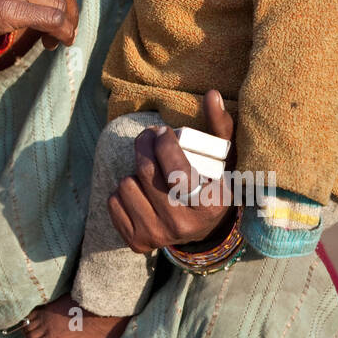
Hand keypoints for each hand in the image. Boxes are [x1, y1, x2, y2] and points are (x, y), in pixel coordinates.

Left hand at [106, 90, 235, 252]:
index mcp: (209, 206)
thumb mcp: (224, 157)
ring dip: (134, 171)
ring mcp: (158, 236)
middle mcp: (183, 226)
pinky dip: (121, 192)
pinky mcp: (137, 242)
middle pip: (146, 173)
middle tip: (148, 137)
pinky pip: (113, 203)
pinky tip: (138, 191)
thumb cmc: (213, 182)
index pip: (176, 171)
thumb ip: (221, 125)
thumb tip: (211, 95)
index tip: (162, 132)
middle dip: (143, 146)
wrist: (202, 228)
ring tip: (148, 170)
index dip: (163, 145)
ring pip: (126, 186)